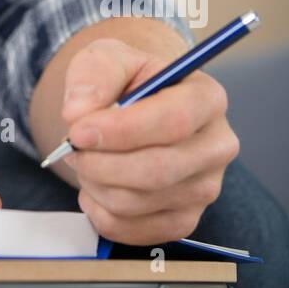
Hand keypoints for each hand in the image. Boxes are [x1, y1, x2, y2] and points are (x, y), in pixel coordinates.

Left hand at [58, 36, 239, 245]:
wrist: (135, 108)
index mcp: (207, 98)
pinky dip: (101, 212)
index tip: (77, 131)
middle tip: (71, 149)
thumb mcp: (109, 57)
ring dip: (96, 184)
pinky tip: (96, 186)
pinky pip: (133, 230)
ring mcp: (205, 188)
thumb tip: (78, 110)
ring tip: (85, 161)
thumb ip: (94, 73)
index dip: (121, 131)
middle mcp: (217, 146)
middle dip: (101, 164)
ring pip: (139, 203)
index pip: (173, 121)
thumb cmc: (127, 81)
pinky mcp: (185, 220)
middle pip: (157, 170)